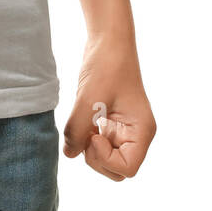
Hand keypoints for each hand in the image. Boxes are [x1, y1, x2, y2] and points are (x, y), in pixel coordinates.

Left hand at [63, 39, 155, 180]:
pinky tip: (82, 122)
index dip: (106, 159)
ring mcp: (123, 129)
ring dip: (90, 149)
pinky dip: (87, 139)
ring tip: (82, 125)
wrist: (107, 40)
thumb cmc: (106, 65)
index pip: (128, 168)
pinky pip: (99, 143)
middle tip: (85, 134)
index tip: (93, 136)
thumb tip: (70, 154)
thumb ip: (76, 130)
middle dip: (97, 159)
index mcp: (142, 130)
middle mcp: (135, 133)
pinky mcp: (110, 122)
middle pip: (117, 170)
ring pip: (107, 159)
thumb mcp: (87, 98)